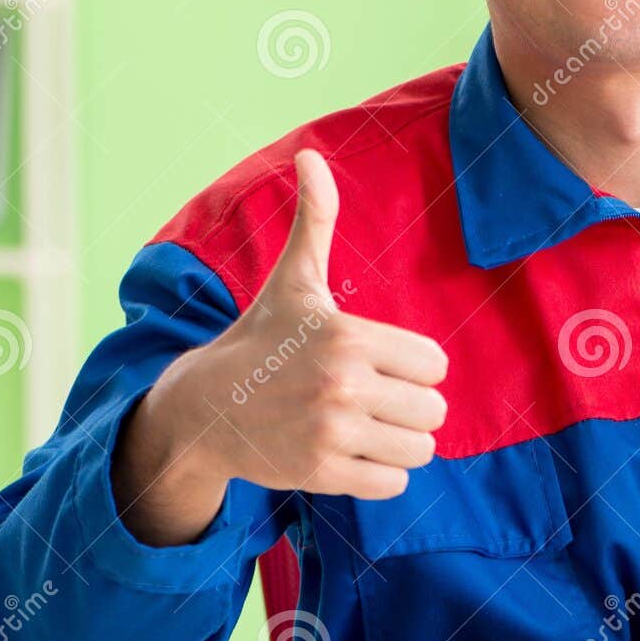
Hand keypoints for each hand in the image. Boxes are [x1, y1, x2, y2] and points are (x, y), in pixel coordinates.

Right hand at [115, 150, 448, 542]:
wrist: (203, 408)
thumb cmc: (261, 339)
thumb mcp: (293, 279)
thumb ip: (316, 220)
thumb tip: (313, 156)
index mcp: (349, 337)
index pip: (436, 363)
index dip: (415, 365)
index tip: (382, 362)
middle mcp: (342, 386)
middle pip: (434, 410)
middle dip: (411, 406)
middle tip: (375, 398)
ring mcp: (331, 434)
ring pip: (421, 449)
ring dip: (403, 442)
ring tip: (368, 425)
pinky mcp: (321, 475)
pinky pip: (394, 484)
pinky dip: (383, 474)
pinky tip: (355, 453)